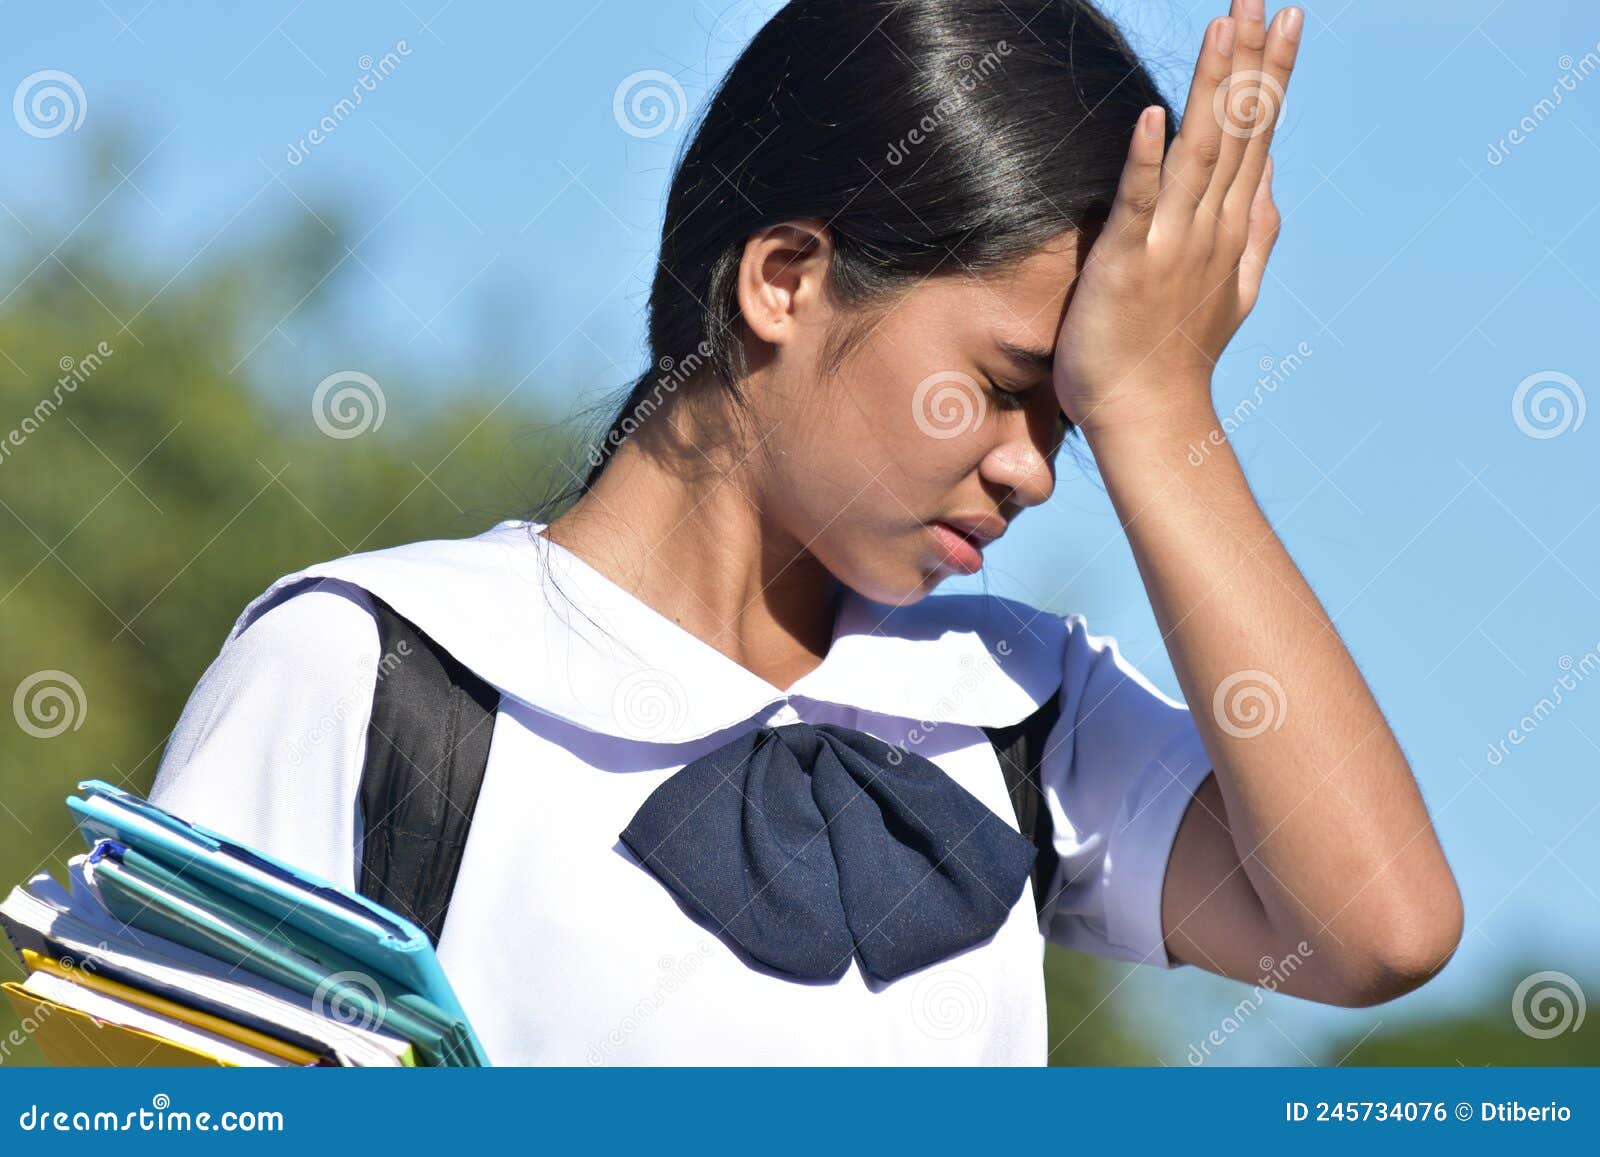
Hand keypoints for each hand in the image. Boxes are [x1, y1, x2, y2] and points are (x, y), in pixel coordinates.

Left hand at [1052, 0, 1302, 438]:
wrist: (1148, 417)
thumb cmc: (1178, 358)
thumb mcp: (1233, 290)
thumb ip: (1255, 232)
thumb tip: (1271, 181)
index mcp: (1231, 226)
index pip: (1256, 134)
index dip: (1270, 74)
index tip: (1286, 18)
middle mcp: (1209, 226)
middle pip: (1235, 130)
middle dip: (1249, 61)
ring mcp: (1172, 243)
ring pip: (1199, 152)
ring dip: (1212, 90)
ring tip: (1224, 27)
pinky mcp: (1128, 263)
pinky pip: (1140, 202)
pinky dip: (1147, 161)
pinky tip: (1156, 117)